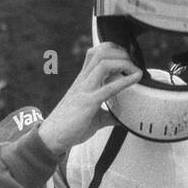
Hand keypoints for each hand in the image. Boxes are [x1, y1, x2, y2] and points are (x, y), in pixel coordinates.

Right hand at [38, 43, 141, 157]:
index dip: (112, 49)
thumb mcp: (92, 117)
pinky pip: (109, 88)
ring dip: (123, 62)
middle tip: (133, 62)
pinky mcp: (88, 103)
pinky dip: (126, 80)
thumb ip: (107, 115)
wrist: (51, 138)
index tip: (126, 57)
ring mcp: (84, 90)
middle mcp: (83, 81)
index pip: (95, 54)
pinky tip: (137, 78)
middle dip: (120, 52)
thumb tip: (121, 119)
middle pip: (100, 52)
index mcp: (82, 81)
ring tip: (135, 69)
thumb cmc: (69, 128)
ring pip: (104, 63)